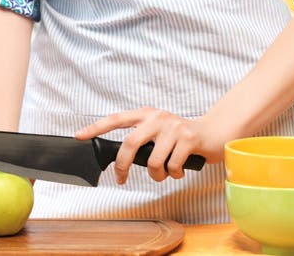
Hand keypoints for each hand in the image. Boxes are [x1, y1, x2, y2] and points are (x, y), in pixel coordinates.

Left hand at [75, 107, 225, 184]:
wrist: (213, 133)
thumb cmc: (181, 137)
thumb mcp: (158, 131)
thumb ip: (141, 137)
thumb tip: (121, 157)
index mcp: (146, 113)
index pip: (116, 119)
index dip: (96, 127)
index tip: (80, 135)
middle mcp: (157, 117)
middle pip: (130, 143)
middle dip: (123, 165)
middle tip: (121, 178)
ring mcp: (173, 127)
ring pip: (153, 161)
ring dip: (157, 175)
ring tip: (165, 173)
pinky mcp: (188, 138)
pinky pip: (172, 167)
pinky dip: (174, 174)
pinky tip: (180, 169)